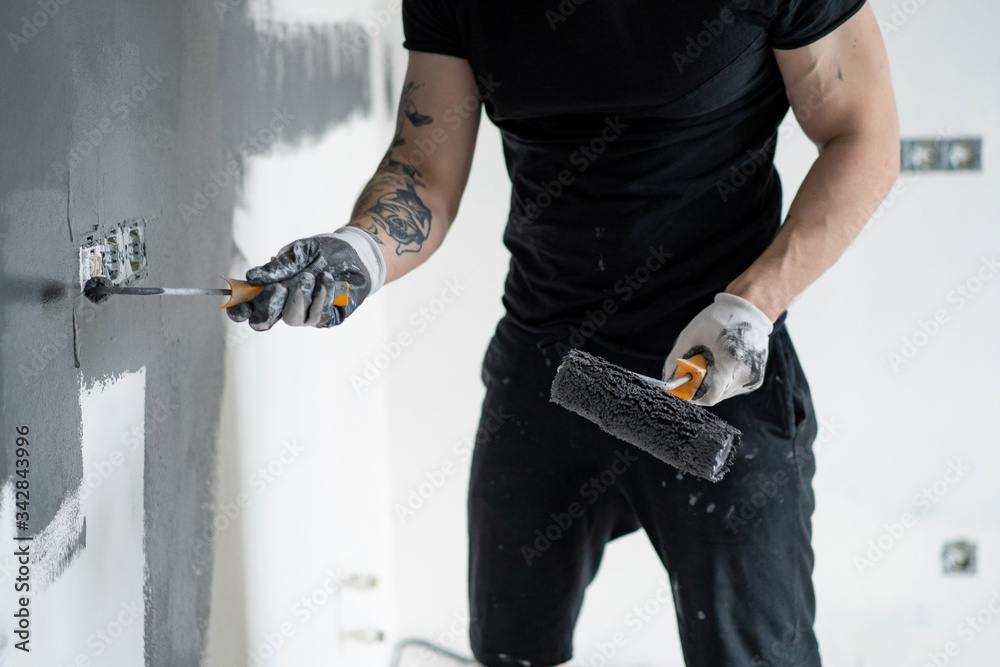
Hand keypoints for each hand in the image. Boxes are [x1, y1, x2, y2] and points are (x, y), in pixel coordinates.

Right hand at [227, 227, 385, 329]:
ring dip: (300, 296)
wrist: (356, 253)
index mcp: (271, 291)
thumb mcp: (298, 252)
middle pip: (265, 322)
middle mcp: (285, 307)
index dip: (239, 311)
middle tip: (280, 288)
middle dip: (268, 307)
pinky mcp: (327, 319)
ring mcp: (306, 315)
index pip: (248, 308)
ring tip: (311, 275)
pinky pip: (318, 316)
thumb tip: (251, 277)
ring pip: (293, 319)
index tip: (239, 305)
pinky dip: (321, 297)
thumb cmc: (323, 251)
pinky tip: (327, 280)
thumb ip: (278, 266)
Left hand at [663, 292, 772, 405]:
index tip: (684, 390)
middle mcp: (745, 374)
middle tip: (696, 371)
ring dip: (713, 384)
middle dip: (702, 387)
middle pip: (716, 396)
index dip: (694, 396)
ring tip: (713, 360)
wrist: (748, 310)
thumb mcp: (690, 336)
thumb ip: (677, 360)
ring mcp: (753, 377)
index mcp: (730, 362)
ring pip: (725, 393)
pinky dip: (724, 380)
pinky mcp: (757, 378)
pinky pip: (734, 388)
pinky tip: (724, 362)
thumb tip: (669, 380)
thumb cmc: (718, 320)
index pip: (710, 397)